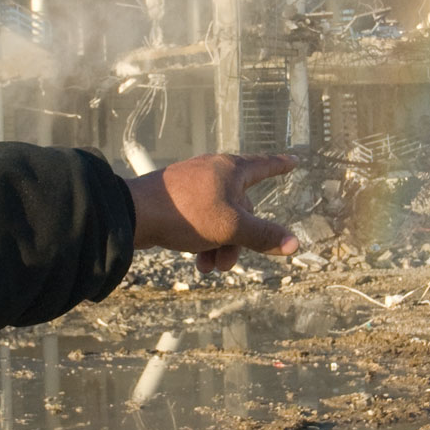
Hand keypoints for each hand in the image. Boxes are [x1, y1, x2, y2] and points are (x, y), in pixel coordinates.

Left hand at [127, 153, 300, 271]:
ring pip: (219, 217)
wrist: (135, 213)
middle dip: (239, 239)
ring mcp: (193, 183)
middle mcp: (213, 172)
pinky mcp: (176, 198)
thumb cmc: (186, 213)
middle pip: (241, 207)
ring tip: (209, 267)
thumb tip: (295, 243)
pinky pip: (200, 219)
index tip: (293, 162)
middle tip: (227, 263)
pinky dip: (203, 239)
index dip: (280, 166)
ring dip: (220, 245)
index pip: (264, 165)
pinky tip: (196, 260)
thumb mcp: (231, 228)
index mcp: (231, 170)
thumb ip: (263, 236)